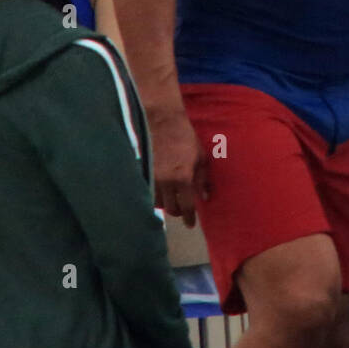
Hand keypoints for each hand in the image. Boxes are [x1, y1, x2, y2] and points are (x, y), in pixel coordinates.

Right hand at [148, 108, 207, 227]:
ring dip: (166, 204)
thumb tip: (206, 197)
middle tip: (183, 209)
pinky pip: (147, 192)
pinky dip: (155, 196)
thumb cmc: (186, 138)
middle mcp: (166, 181)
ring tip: (172, 199)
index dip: (190, 218)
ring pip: (158, 202)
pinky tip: (161, 192)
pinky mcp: (142, 172)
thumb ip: (203, 179)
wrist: (163, 122)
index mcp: (183, 178)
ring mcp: (152, 177)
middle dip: (178, 212)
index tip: (191, 225)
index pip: (187, 206)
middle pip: (171, 209)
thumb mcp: (201, 157)